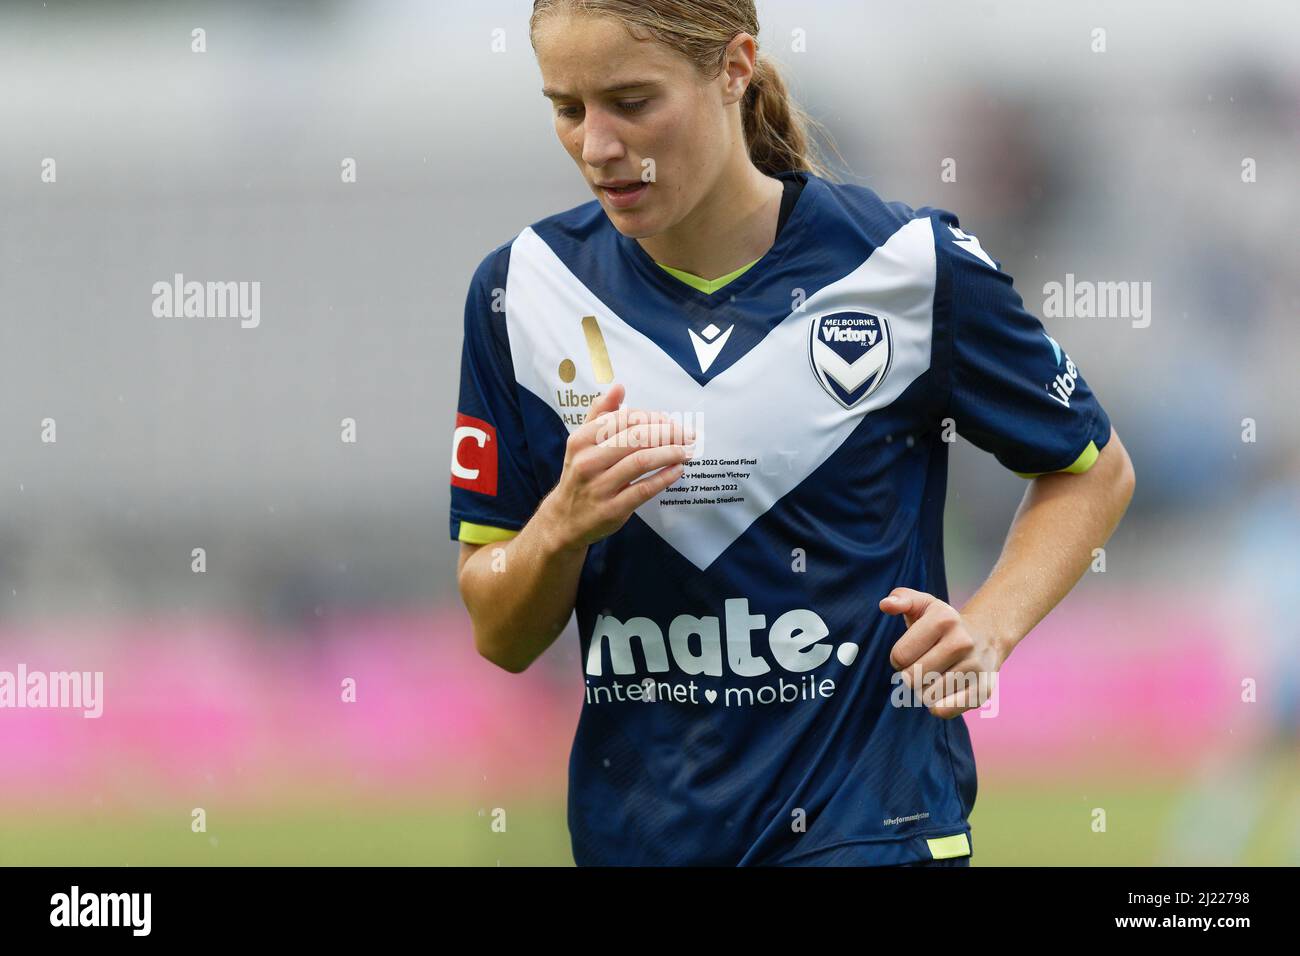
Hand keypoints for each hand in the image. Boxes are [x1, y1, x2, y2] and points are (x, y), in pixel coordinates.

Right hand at [535, 383, 694, 551]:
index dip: (651, 417)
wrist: (565, 519)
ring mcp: (600, 487)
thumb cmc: (581, 474)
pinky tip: (677, 470)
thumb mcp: (582, 442)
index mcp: (581, 440)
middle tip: (686, 434)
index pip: (623, 419)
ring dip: (670, 453)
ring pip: (641, 461)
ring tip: (685, 450)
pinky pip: (644, 489)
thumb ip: (600, 413)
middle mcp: (588, 462)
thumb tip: (618, 387)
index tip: (669, 421)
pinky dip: (665, 477)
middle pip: (635, 438)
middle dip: (667, 433)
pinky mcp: (613, 509)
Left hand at [878, 587, 1005, 718]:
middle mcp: (962, 642)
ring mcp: (975, 667)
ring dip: (924, 691)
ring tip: (935, 676)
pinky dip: (938, 706)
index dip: (899, 658)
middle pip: (912, 678)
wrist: (986, 636)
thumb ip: (901, 599)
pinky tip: (944, 691)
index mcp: (944, 619)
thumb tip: (885, 605)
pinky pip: (945, 710)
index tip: (910, 652)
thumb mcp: (923, 604)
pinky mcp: (983, 690)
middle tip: (921, 666)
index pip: (900, 656)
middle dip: (910, 675)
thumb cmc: (943, 623)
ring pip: (927, 696)